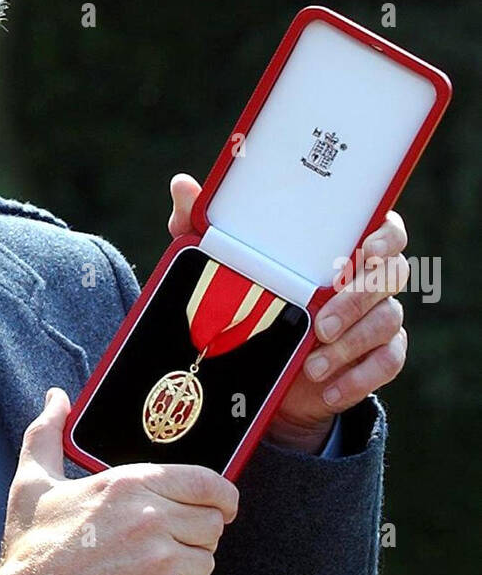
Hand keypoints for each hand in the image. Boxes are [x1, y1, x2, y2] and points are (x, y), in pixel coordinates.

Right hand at [0, 388, 238, 574]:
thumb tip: (57, 399)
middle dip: (196, 532)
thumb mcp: (32, 484)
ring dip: (184, 565)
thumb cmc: (31, 549)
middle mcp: (151, 519)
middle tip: (168, 541)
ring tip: (146, 568)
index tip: (222, 505)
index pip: (207, 482)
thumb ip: (47, 434)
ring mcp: (160, 562)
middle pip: (213, 522)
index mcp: (128, 484)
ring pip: (205, 559)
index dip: (223, 495)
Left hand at [168, 173, 409, 453]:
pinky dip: (358, 377)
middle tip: (319, 323)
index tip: (365, 249)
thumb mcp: (218, 260)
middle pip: (392, 274)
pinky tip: (326, 388)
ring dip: (351, 345)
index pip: (383, 227)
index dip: (384, 236)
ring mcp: (377, 316)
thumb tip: (182, 186)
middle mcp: (368, 276)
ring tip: (311, 365)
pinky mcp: (376, 355)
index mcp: (343, 243)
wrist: (260, 365)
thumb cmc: (249, 294)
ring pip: (387, 321)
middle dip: (358, 299)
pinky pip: (387, 362)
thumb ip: (203, 223)